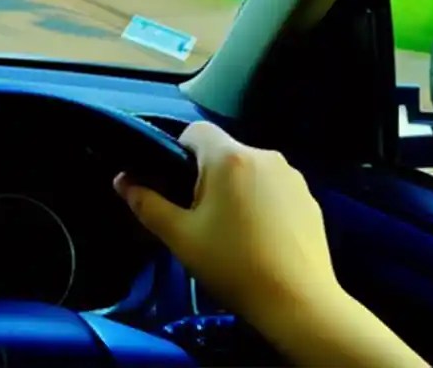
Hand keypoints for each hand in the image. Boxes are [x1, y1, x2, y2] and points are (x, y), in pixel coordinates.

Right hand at [116, 122, 426, 367]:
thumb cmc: (233, 266)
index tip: (175, 187)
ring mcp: (292, 178)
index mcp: (230, 159)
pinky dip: (262, 205)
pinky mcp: (310, 199)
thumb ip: (147, 204)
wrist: (297, 303)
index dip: (178, 152)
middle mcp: (265, 157)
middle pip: (224, 153)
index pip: (195, 130)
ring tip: (232, 233)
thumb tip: (122, 181)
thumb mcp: (180, 237)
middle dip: (207, 177)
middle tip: (199, 219)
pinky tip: (260, 240)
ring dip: (236, 190)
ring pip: (250, 172)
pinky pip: (273, 190)